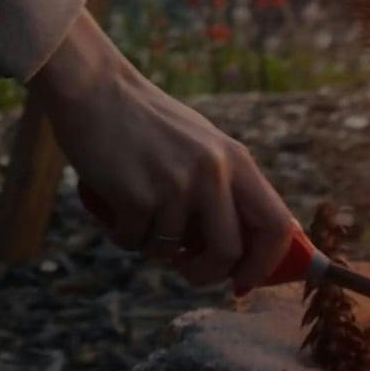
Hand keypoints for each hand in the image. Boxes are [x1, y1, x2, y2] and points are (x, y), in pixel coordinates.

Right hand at [27, 13, 300, 293]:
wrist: (93, 88)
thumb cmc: (144, 123)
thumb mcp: (200, 145)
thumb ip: (224, 187)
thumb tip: (242, 247)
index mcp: (235, 159)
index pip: (276, 226)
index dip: (265, 264)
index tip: (243, 282)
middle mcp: (213, 172)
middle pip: (229, 251)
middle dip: (206, 273)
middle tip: (185, 270)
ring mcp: (176, 184)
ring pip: (171, 251)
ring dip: (150, 246)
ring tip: (135, 215)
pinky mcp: (138, 194)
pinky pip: (134, 241)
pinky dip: (121, 235)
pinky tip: (112, 208)